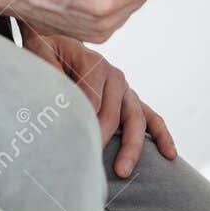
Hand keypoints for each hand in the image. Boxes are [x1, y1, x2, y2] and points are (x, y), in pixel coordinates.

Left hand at [22, 28, 178, 177]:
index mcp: (95, 64)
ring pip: (135, 120)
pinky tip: (169, 154)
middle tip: (90, 166)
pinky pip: (151, 117)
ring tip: (123, 171)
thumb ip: (48, 71)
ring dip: (131, 146)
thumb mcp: (40, 53)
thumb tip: (57, 98)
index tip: (73, 150)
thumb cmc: (48, 50)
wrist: (61, 40)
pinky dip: (161, 135)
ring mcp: (125, 88)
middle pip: (113, 115)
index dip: (82, 128)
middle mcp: (115, 75)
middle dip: (102, 141)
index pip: (91, 104)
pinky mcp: (130, 99)